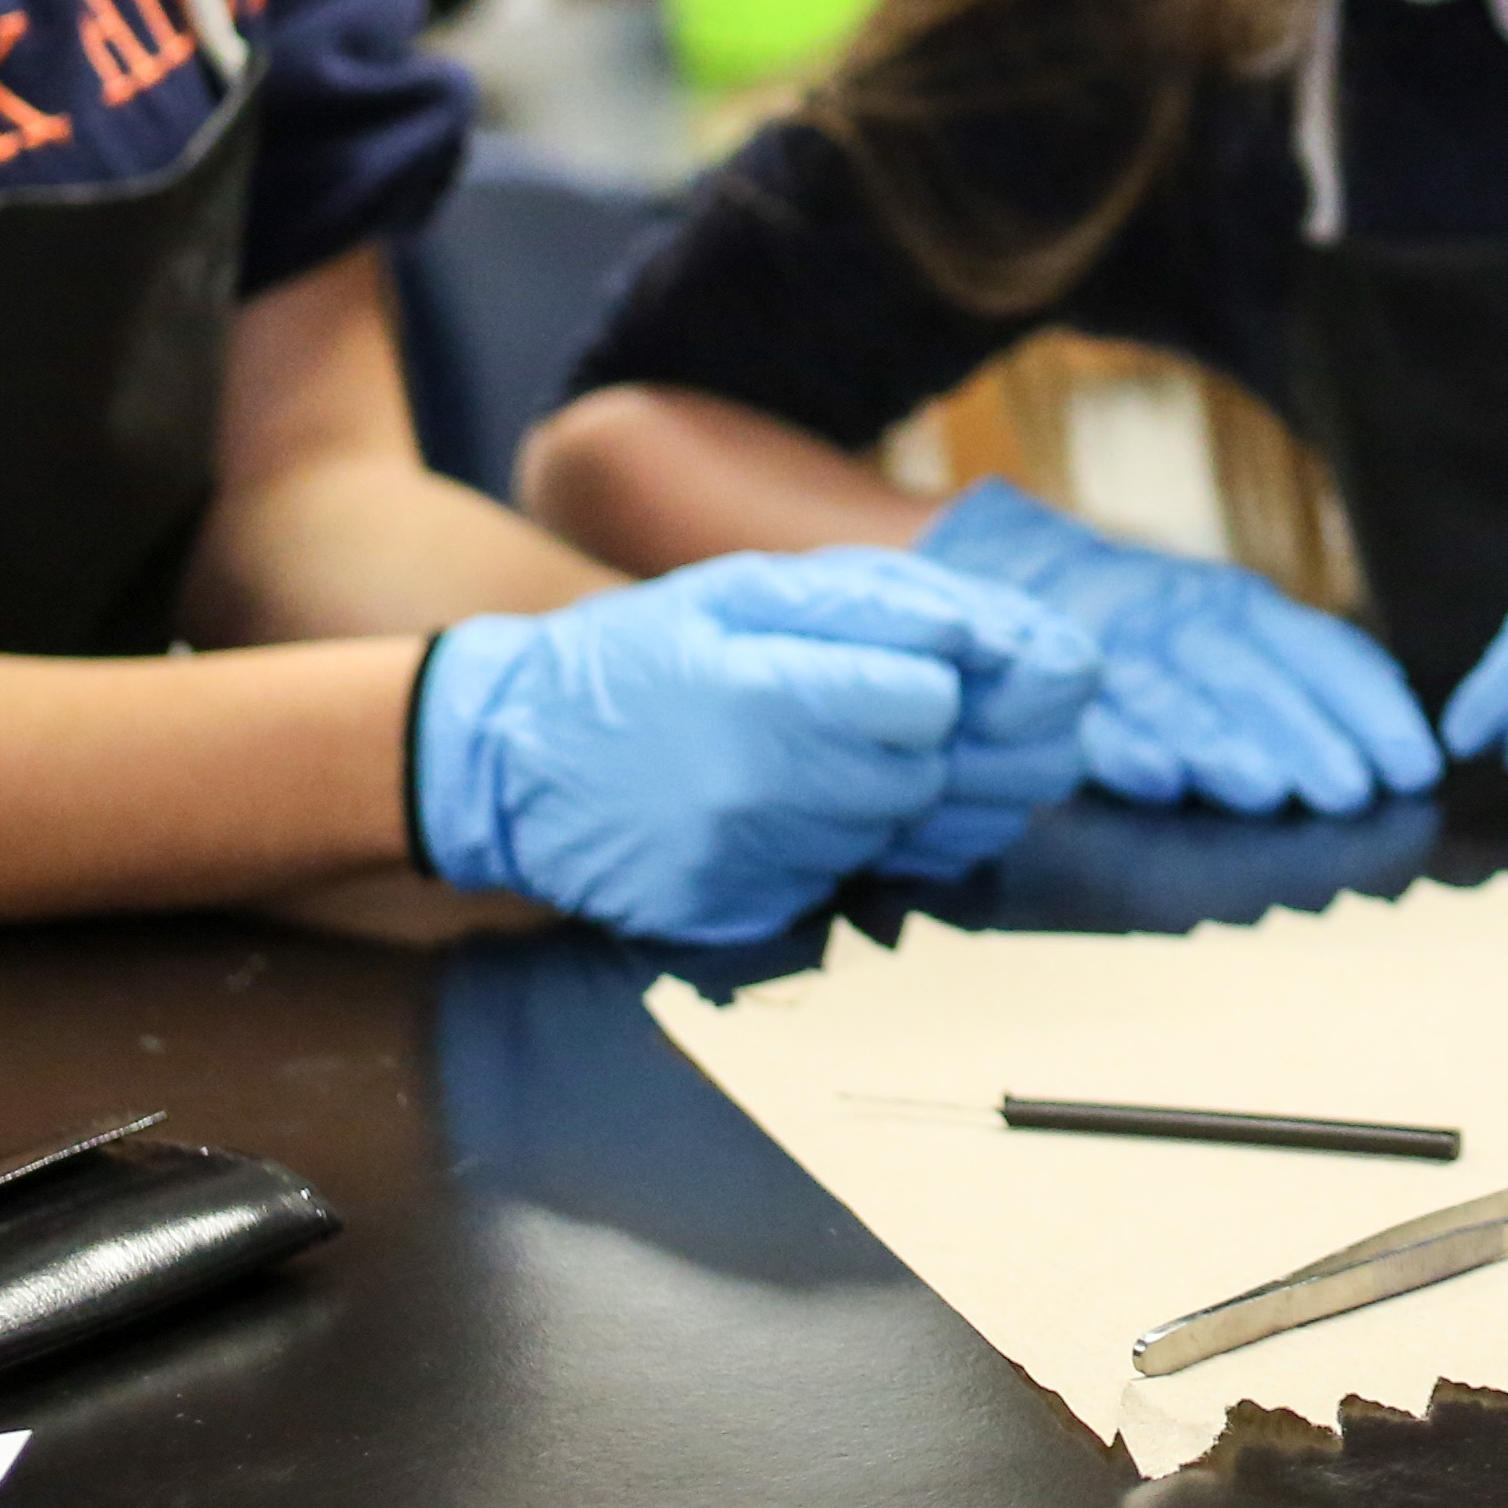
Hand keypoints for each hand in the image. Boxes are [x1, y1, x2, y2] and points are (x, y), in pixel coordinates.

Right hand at [408, 550, 1098, 941]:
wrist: (512, 758)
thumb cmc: (642, 655)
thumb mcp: (744, 589)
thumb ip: (878, 604)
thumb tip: (996, 638)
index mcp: (761, 693)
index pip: (932, 700)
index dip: (932, 680)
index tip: (898, 668)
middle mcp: (758, 794)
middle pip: (926, 777)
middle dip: (916, 740)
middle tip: (854, 711)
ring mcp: (747, 867)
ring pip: (893, 834)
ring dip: (877, 792)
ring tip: (803, 753)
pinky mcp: (738, 918)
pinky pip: (844, 883)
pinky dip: (835, 843)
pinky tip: (783, 805)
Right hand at [915, 478, 1439, 816]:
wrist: (1029, 575)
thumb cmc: (1165, 628)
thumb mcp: (1243, 627)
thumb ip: (1317, 670)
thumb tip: (1408, 726)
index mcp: (1244, 606)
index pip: (1319, 648)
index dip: (1369, 706)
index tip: (1417, 767)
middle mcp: (1185, 616)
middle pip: (1250, 675)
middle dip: (1303, 734)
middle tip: (1349, 793)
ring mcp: (1118, 644)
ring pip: (1174, 692)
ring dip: (1220, 742)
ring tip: (1265, 792)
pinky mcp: (1058, 680)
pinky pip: (1090, 713)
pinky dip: (1123, 745)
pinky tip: (1158, 783)